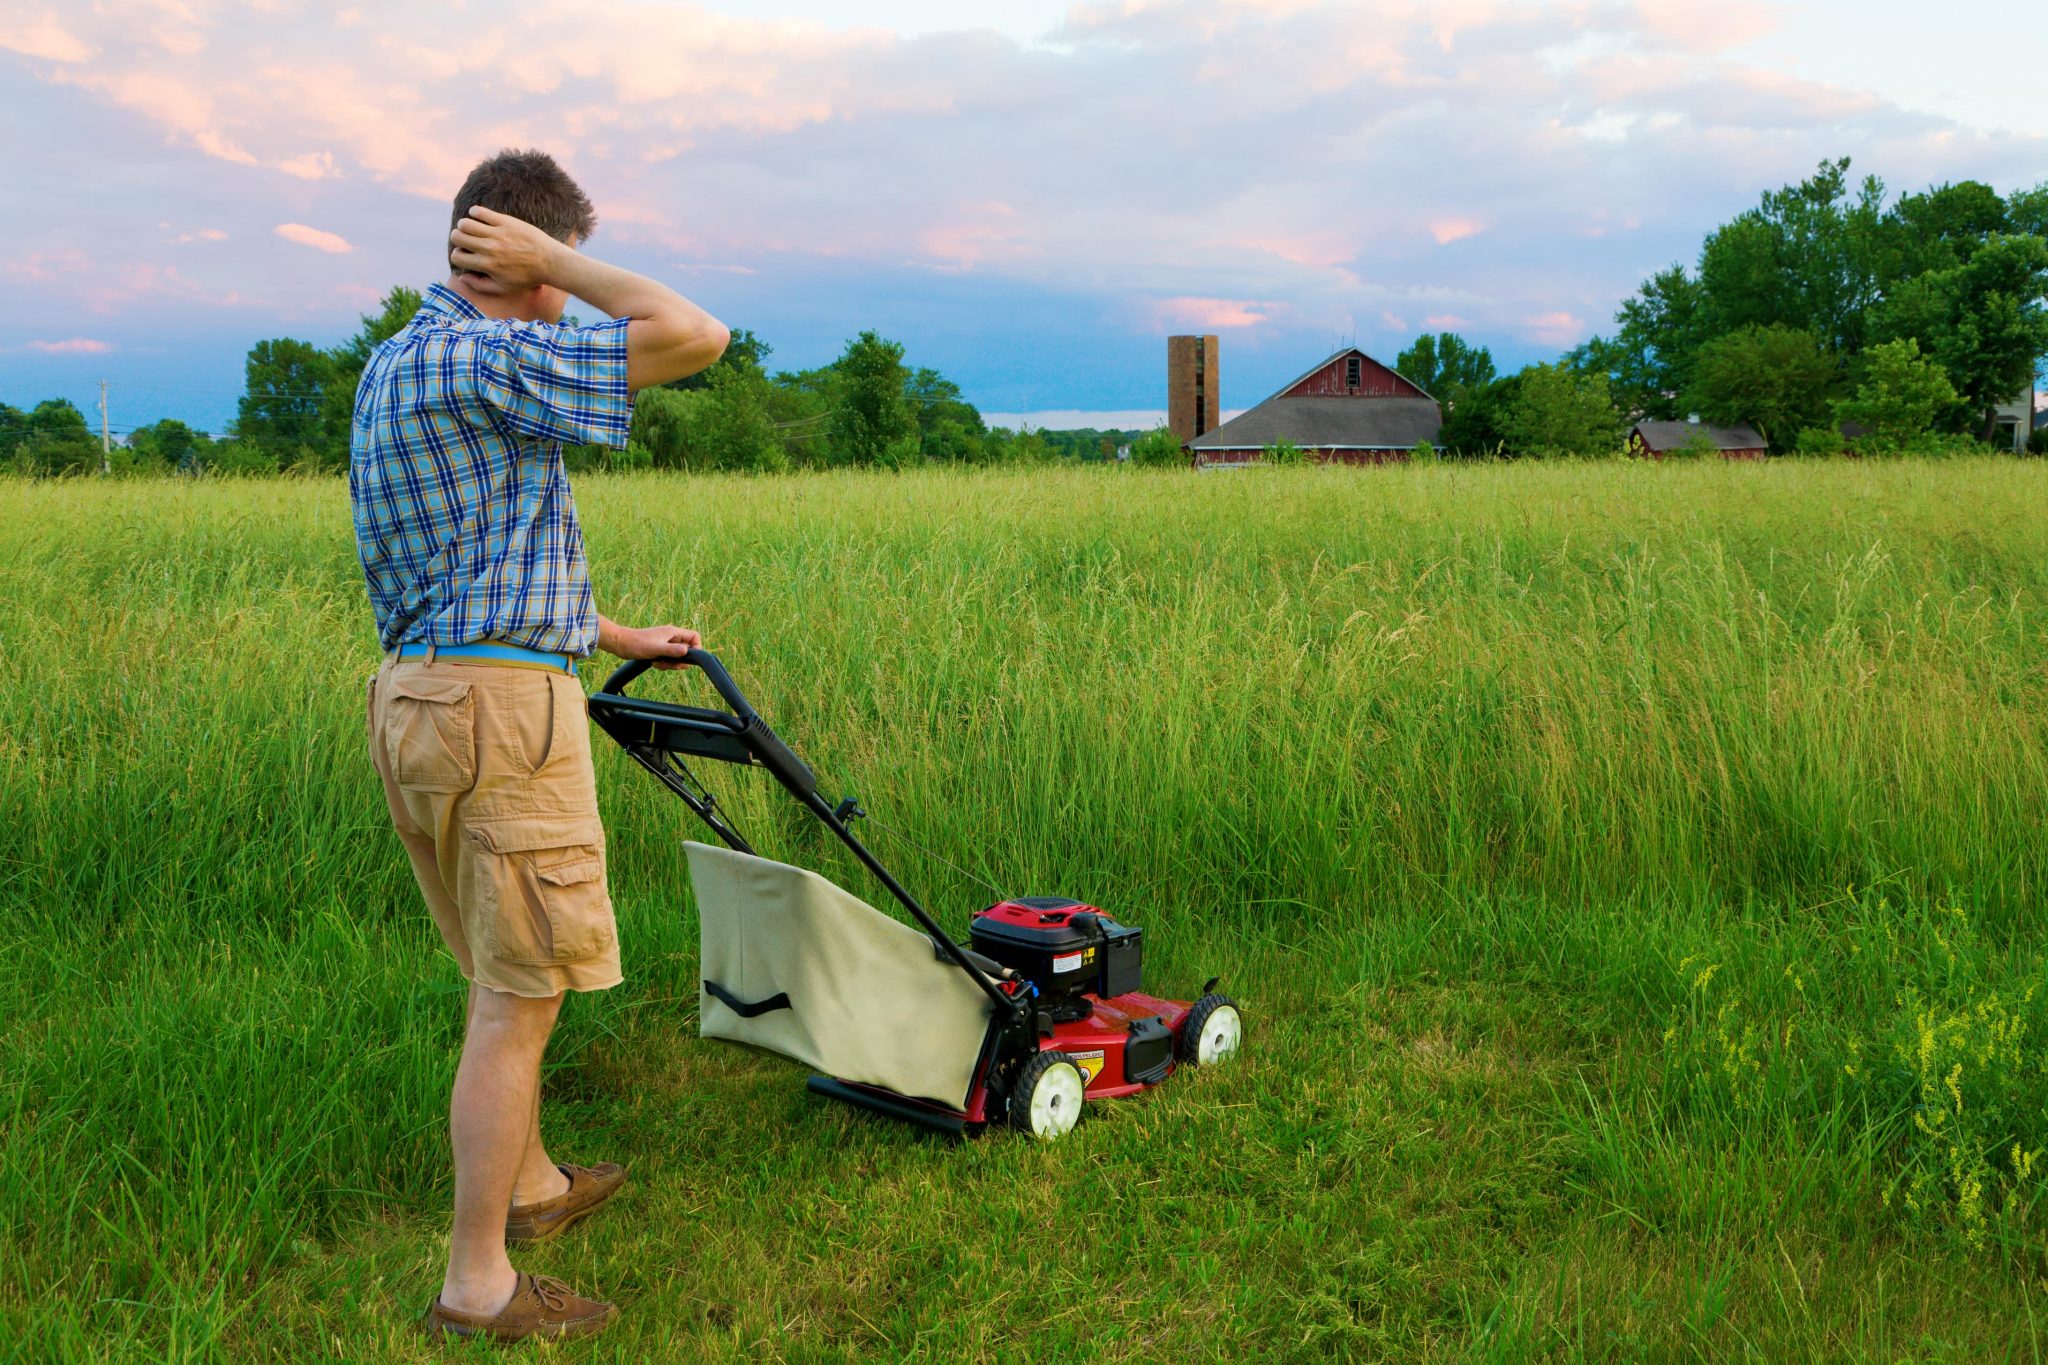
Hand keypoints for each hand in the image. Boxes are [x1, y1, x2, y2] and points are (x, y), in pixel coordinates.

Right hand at [448, 204, 563, 292]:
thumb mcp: (504, 288)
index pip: (456, 256)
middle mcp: (489, 248)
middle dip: (458, 239)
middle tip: (468, 241)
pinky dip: (475, 212)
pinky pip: (480, 211)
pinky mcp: (506, 221)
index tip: (467, 255)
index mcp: (487, 265)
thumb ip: (480, 285)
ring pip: (465, 223)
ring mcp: (497, 233)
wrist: (550, 262)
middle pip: (457, 237)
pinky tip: (480, 217)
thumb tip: (461, 278)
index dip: (458, 256)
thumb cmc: (527, 278)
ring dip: (465, 226)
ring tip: (473, 229)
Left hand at [604, 623, 701, 669]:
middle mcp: (671, 637)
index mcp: (673, 633)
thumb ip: (673, 650)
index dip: (696, 647)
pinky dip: (663, 663)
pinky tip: (654, 663)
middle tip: (671, 664)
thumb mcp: (657, 649)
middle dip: (680, 660)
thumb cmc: (638, 644)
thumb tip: (687, 652)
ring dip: (670, 663)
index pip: (694, 637)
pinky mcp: (659, 649)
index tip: (690, 658)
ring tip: (659, 663)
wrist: (621, 644)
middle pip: (686, 649)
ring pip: (676, 656)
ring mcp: (665, 643)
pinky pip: (668, 659)